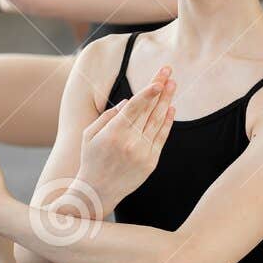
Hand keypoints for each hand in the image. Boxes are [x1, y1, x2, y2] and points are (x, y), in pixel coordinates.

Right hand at [76, 68, 175, 210]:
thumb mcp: (89, 134)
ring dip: (167, 101)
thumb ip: (108, 116)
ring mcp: (143, 153)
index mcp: (114, 133)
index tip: (159, 80)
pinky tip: (172, 109)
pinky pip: (162, 138)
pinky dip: (168, 123)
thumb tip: (129, 102)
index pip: (136, 107)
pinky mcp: (151, 162)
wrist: (98, 191)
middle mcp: (131, 142)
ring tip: (173, 84)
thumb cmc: (91, 159)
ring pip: (158, 121)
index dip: (149, 92)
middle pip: (149, 109)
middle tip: (168, 71)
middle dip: (160, 88)